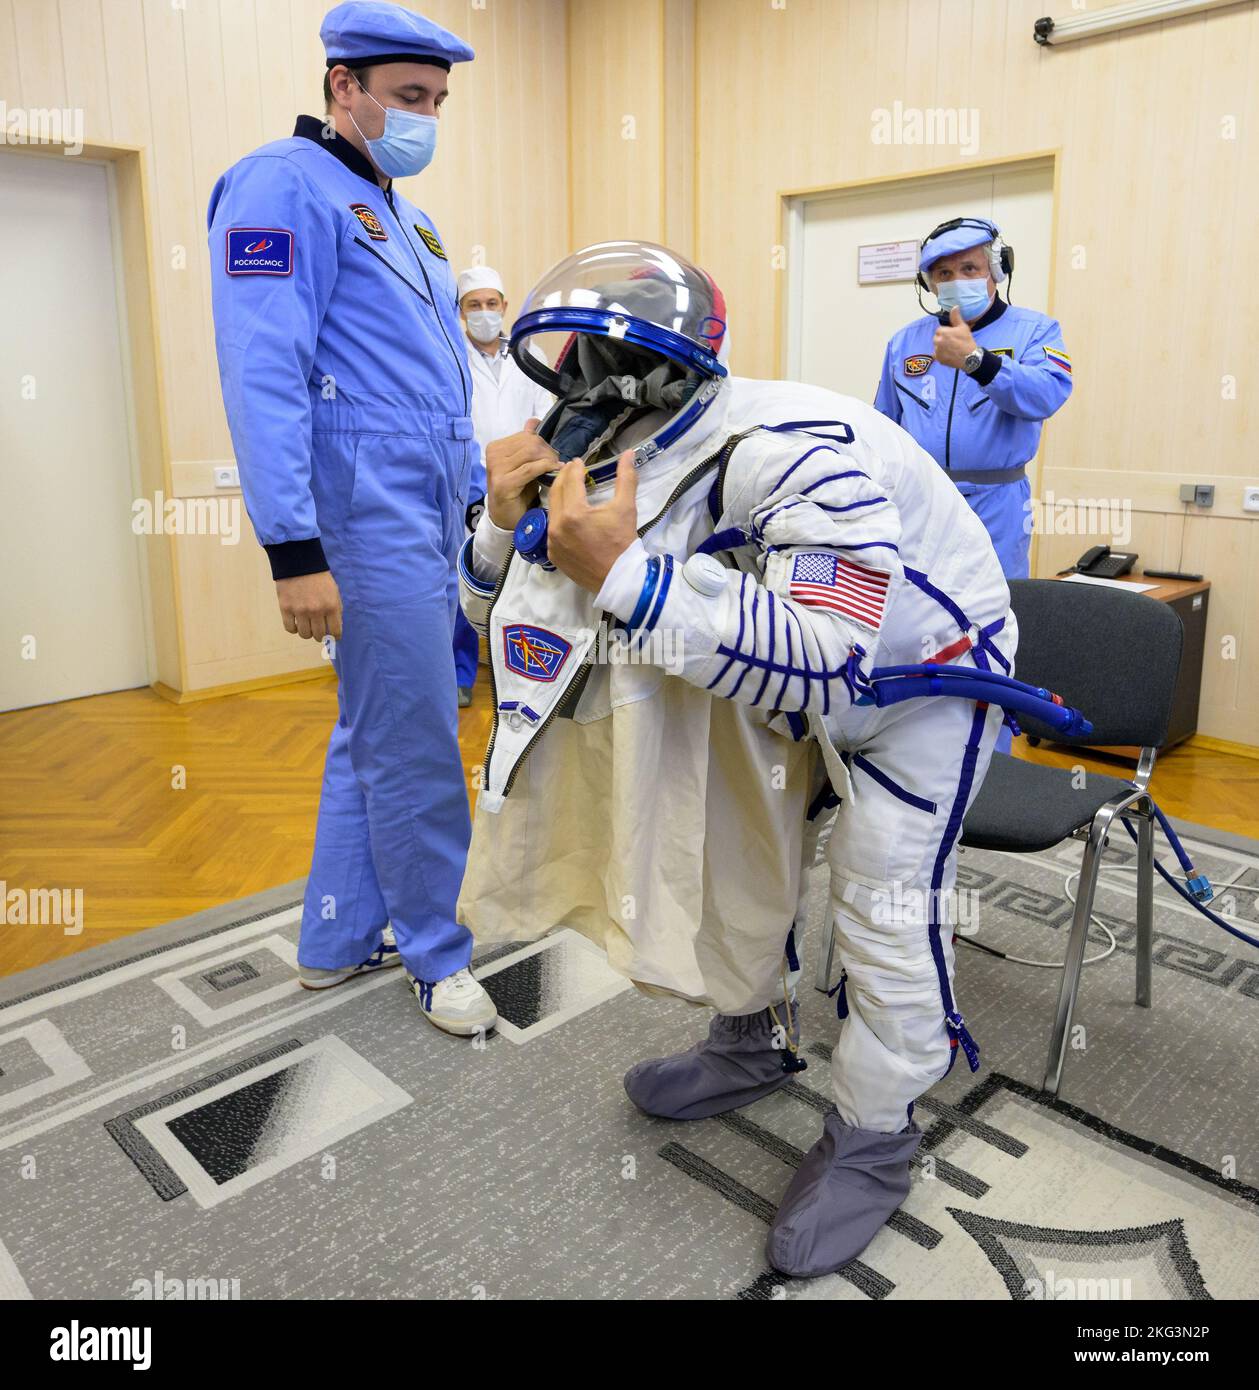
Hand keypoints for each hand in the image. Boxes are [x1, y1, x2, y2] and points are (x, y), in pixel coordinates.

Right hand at [276, 570, 341, 640]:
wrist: (299, 563)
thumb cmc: (319, 579)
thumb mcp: (334, 593)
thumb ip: (336, 611)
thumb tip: (335, 630)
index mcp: (331, 606)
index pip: (335, 632)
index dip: (334, 636)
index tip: (332, 635)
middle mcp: (316, 611)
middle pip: (318, 636)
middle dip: (320, 635)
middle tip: (318, 630)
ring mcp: (300, 610)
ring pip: (304, 635)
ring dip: (307, 632)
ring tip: (307, 625)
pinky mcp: (286, 608)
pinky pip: (290, 628)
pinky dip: (294, 628)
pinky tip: (296, 622)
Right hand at [484, 417, 558, 530]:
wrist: (505, 518)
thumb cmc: (517, 491)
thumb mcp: (523, 464)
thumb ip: (527, 443)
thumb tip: (534, 421)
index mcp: (496, 447)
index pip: (526, 435)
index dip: (544, 444)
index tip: (552, 456)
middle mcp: (493, 455)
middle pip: (530, 442)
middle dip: (548, 452)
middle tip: (556, 464)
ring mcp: (497, 469)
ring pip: (532, 452)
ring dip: (549, 460)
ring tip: (555, 469)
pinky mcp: (504, 483)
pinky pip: (530, 468)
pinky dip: (546, 468)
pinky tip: (555, 472)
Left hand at [547, 450, 639, 592]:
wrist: (618, 578)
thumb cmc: (622, 542)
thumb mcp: (626, 508)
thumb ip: (626, 478)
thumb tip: (630, 453)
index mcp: (574, 513)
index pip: (570, 481)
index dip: (575, 468)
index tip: (579, 462)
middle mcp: (557, 526)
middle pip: (556, 492)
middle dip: (563, 478)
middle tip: (571, 470)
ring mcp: (552, 541)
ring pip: (552, 511)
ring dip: (560, 497)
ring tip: (570, 491)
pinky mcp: (553, 553)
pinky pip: (551, 529)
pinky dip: (559, 518)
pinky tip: (568, 516)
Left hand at [932, 306, 978, 368]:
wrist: (970, 357)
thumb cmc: (967, 341)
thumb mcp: (963, 327)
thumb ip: (956, 317)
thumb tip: (955, 307)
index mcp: (942, 332)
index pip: (939, 330)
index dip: (946, 332)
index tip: (952, 335)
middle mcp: (938, 341)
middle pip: (937, 338)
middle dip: (942, 339)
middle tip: (952, 342)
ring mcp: (937, 351)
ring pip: (936, 346)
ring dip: (941, 347)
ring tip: (951, 349)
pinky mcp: (938, 359)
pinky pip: (937, 355)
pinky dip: (941, 355)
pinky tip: (949, 354)